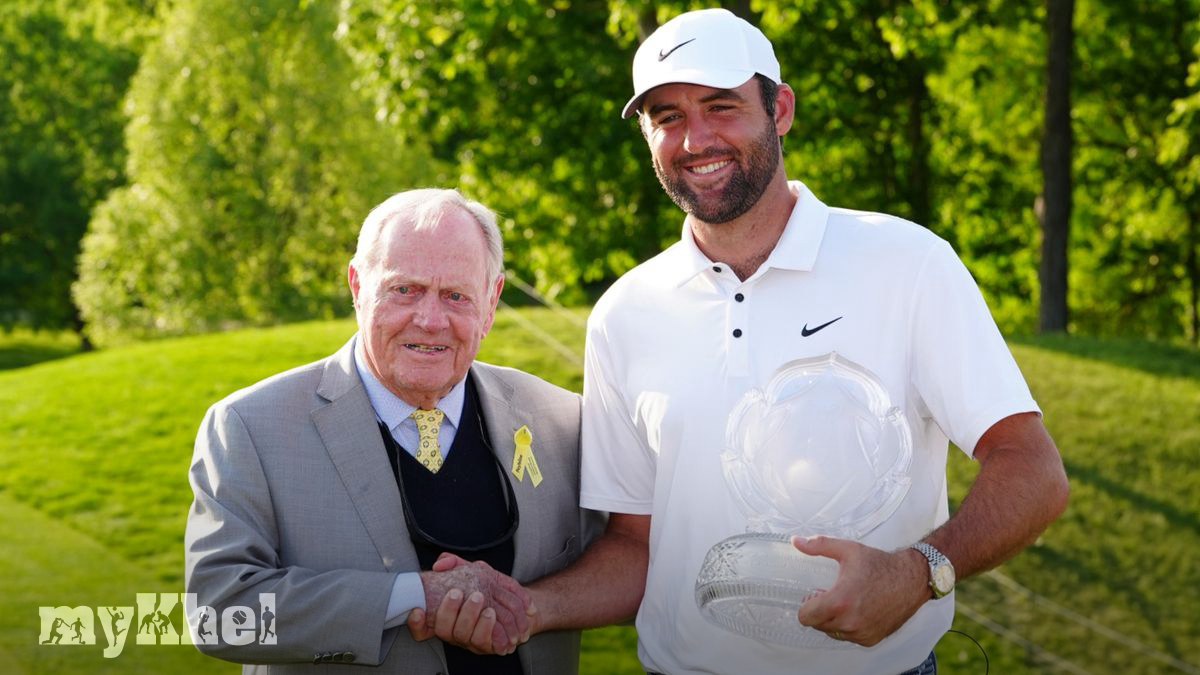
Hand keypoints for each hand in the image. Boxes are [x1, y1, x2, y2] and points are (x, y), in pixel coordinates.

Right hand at [407, 554, 533, 654]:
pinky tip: (491, 614)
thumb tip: (440, 564)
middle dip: (449, 611)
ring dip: (470, 617)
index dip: (416, 624)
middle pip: (444, 630)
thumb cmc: (489, 589)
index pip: (422, 629)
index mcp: (446, 618)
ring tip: (481, 602)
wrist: (523, 606)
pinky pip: (485, 642)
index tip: (417, 610)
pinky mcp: (489, 645)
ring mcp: (471, 640)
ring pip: (463, 635)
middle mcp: (455, 632)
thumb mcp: (472, 572)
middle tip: (459, 593)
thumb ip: (455, 564)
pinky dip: (488, 629)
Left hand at [791, 536, 929, 646]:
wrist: (912, 579)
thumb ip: (819, 546)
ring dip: (834, 619)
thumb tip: (795, 541)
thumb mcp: (848, 550)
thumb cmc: (880, 564)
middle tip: (832, 594)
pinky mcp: (871, 640)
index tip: (817, 593)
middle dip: (820, 610)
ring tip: (847, 601)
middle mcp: (850, 623)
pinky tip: (859, 610)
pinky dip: (849, 626)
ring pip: (832, 632)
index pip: (805, 617)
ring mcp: (861, 634)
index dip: (807, 604)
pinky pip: (849, 636)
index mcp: (840, 602)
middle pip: (817, 624)